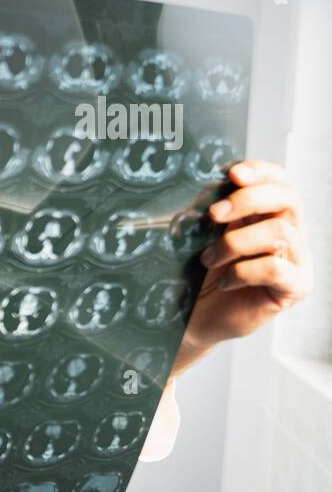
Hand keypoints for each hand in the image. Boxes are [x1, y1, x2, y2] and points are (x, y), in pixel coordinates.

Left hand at [174, 159, 312, 374]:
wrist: (194, 319)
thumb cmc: (199, 276)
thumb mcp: (206, 237)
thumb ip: (217, 212)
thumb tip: (206, 181)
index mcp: (269, 216)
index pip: (280, 181)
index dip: (260, 172)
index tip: (231, 173)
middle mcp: (291, 234)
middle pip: (288, 198)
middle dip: (248, 199)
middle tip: (213, 214)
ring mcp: (298, 261)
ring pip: (280, 231)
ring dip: (235, 242)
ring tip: (208, 259)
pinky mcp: (295, 288)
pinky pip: (275, 268)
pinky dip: (243, 271)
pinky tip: (225, 282)